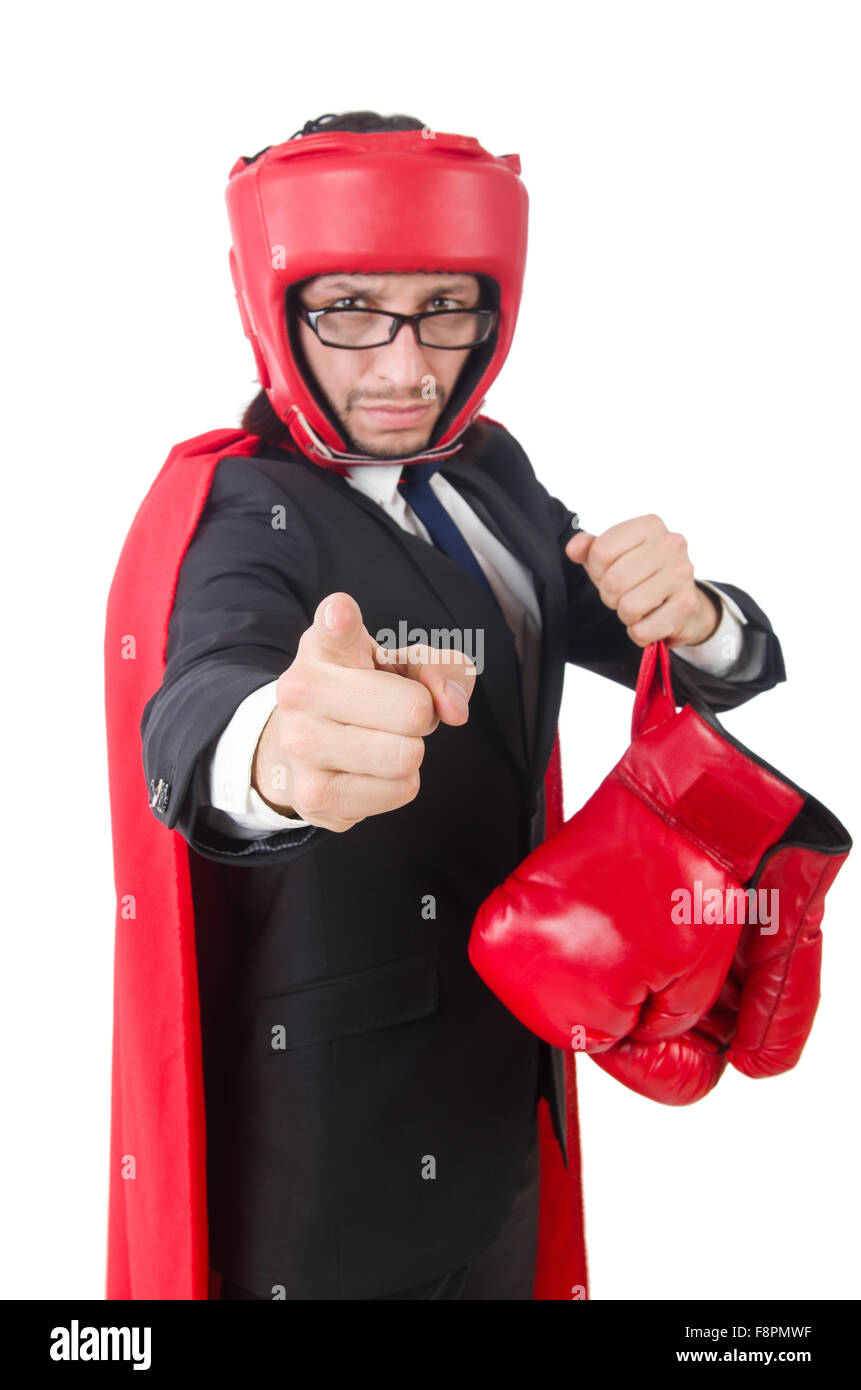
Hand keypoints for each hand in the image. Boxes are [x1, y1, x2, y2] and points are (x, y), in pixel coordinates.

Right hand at [252, 592, 476, 831]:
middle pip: (413, 710)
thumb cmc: (368, 693)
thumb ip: (442, 670)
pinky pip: (400, 790)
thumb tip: (454, 709)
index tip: (341, 615)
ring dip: (411, 752)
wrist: (305, 748)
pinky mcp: (312, 796)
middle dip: (421, 716)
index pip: (334, 630)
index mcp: (325, 647)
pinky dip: (400, 784)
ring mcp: (300, 745)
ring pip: (407, 755)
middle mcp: (301, 691)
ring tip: (381, 741)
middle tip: (393, 714)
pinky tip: (368, 772)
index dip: (341, 621)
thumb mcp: (406, 666)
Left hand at [565, 514, 719, 647]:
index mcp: (649, 525)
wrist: (682, 603)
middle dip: (610, 595)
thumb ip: (589, 548)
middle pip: (614, 580)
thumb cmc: (642, 575)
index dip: (597, 571)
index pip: (600, 551)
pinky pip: (643, 630)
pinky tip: (650, 620)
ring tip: (638, 606)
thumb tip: (574, 548)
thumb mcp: (612, 556)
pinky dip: (639, 633)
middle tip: (624, 594)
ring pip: (629, 606)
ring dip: (625, 615)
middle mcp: (671, 544)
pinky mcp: (688, 605)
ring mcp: (683, 574)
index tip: (610, 573)